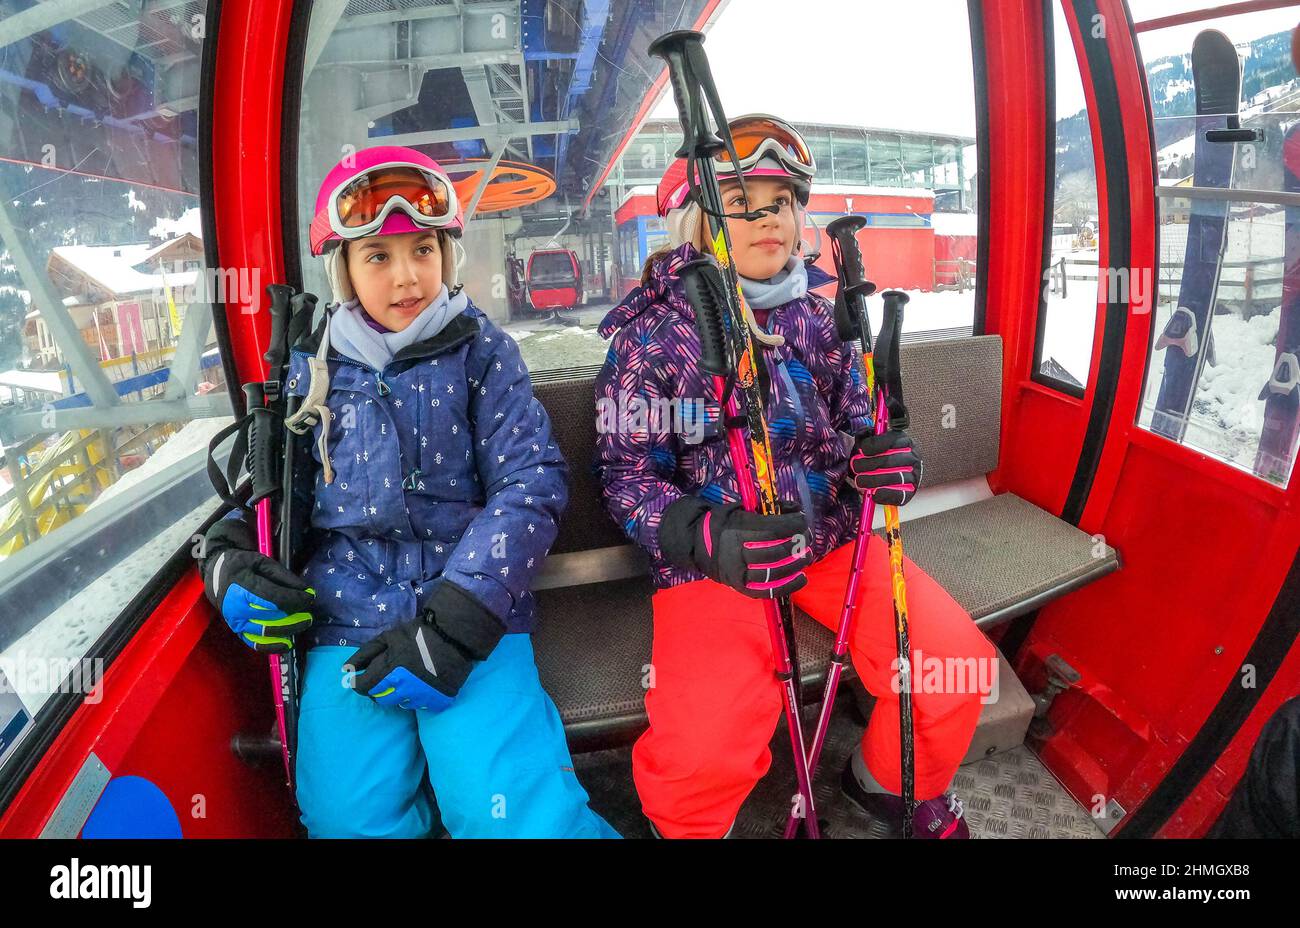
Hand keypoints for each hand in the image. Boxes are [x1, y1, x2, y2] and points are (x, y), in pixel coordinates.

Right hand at [199, 519, 313, 651]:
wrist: (217, 575)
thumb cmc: (242, 567)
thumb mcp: (262, 562)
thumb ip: (284, 576)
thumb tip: (305, 590)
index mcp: (242, 585)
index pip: (274, 598)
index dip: (295, 600)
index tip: (311, 597)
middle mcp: (237, 606)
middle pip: (272, 617)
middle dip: (295, 616)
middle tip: (309, 614)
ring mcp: (236, 621)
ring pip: (266, 632)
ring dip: (289, 630)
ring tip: (303, 623)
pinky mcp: (237, 630)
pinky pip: (254, 643)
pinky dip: (272, 646)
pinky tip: (287, 645)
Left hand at [346, 581, 503, 711]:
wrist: (455, 636)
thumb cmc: (418, 634)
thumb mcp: (389, 637)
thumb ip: (365, 654)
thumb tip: (345, 669)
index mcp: (390, 671)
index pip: (362, 688)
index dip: (359, 682)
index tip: (361, 677)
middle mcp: (403, 688)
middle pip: (379, 699)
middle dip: (378, 688)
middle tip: (388, 674)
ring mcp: (421, 697)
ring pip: (398, 703)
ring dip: (397, 693)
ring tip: (406, 677)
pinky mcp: (436, 702)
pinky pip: (418, 706)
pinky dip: (416, 697)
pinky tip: (421, 683)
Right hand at [660, 497, 812, 598]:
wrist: (696, 544)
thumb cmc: (722, 523)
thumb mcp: (740, 509)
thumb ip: (766, 509)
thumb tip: (795, 508)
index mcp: (736, 529)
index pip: (772, 529)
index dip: (793, 524)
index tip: (802, 520)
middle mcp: (736, 552)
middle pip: (776, 550)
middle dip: (797, 544)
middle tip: (806, 538)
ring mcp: (737, 572)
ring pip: (773, 571)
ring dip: (795, 564)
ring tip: (806, 556)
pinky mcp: (740, 586)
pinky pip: (766, 590)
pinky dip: (787, 586)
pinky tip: (801, 578)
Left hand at [849, 429, 922, 505]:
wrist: (897, 471)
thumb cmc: (880, 454)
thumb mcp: (873, 440)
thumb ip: (866, 437)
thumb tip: (861, 444)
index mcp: (903, 440)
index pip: (890, 440)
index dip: (873, 445)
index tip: (862, 450)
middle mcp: (912, 456)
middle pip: (887, 460)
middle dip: (866, 464)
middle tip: (855, 467)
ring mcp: (913, 474)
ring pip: (892, 478)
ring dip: (871, 480)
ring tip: (860, 480)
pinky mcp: (911, 491)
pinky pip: (899, 495)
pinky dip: (884, 494)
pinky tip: (874, 493)